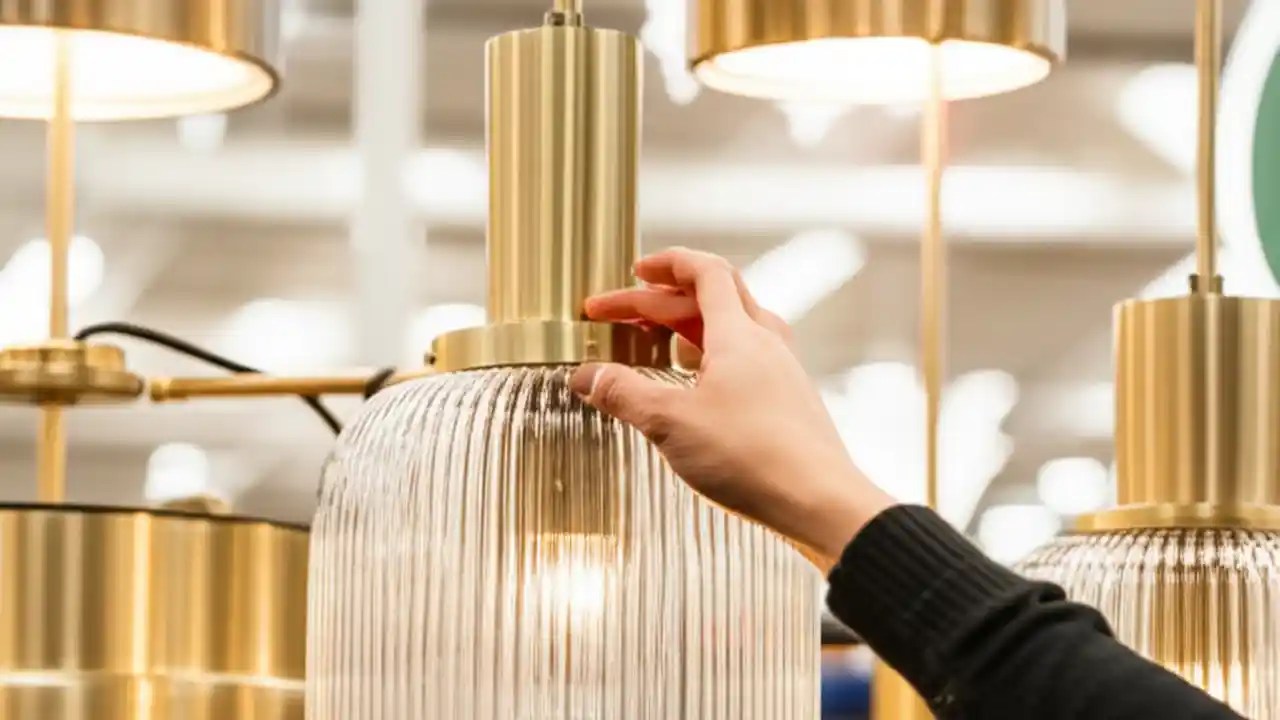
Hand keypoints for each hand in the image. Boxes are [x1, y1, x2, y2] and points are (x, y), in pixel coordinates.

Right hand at [569, 248, 894, 570]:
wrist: (820, 502)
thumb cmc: (752, 458)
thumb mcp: (671, 423)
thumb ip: (624, 394)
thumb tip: (586, 375)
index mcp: (739, 334)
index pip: (705, 272)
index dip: (668, 264)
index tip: (635, 271)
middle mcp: (766, 343)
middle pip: (712, 298)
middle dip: (660, 301)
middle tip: (618, 318)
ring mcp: (782, 372)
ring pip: (732, 329)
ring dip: (688, 327)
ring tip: (653, 344)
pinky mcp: (788, 402)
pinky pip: (747, 361)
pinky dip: (712, 358)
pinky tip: (696, 387)